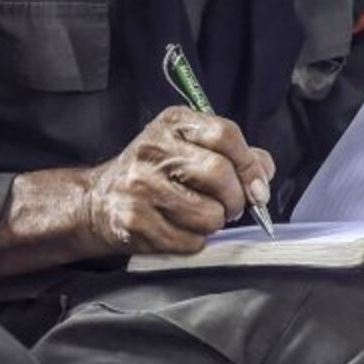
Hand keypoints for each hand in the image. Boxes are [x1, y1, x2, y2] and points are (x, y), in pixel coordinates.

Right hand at [83, 106, 276, 255]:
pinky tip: (178, 229)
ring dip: (213, 223)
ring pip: (209, 214)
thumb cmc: (154, 174)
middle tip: (229, 207)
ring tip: (198, 216)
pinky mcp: (135, 221)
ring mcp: (141, 186)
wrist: (100, 200)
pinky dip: (193, 241)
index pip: (225, 134)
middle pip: (219, 175)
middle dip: (235, 200)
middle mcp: (153, 149)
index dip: (249, 165)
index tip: (257, 187)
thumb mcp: (190, 147)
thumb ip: (234, 154)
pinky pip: (189, 241)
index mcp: (172, 123)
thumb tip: (263, 173)